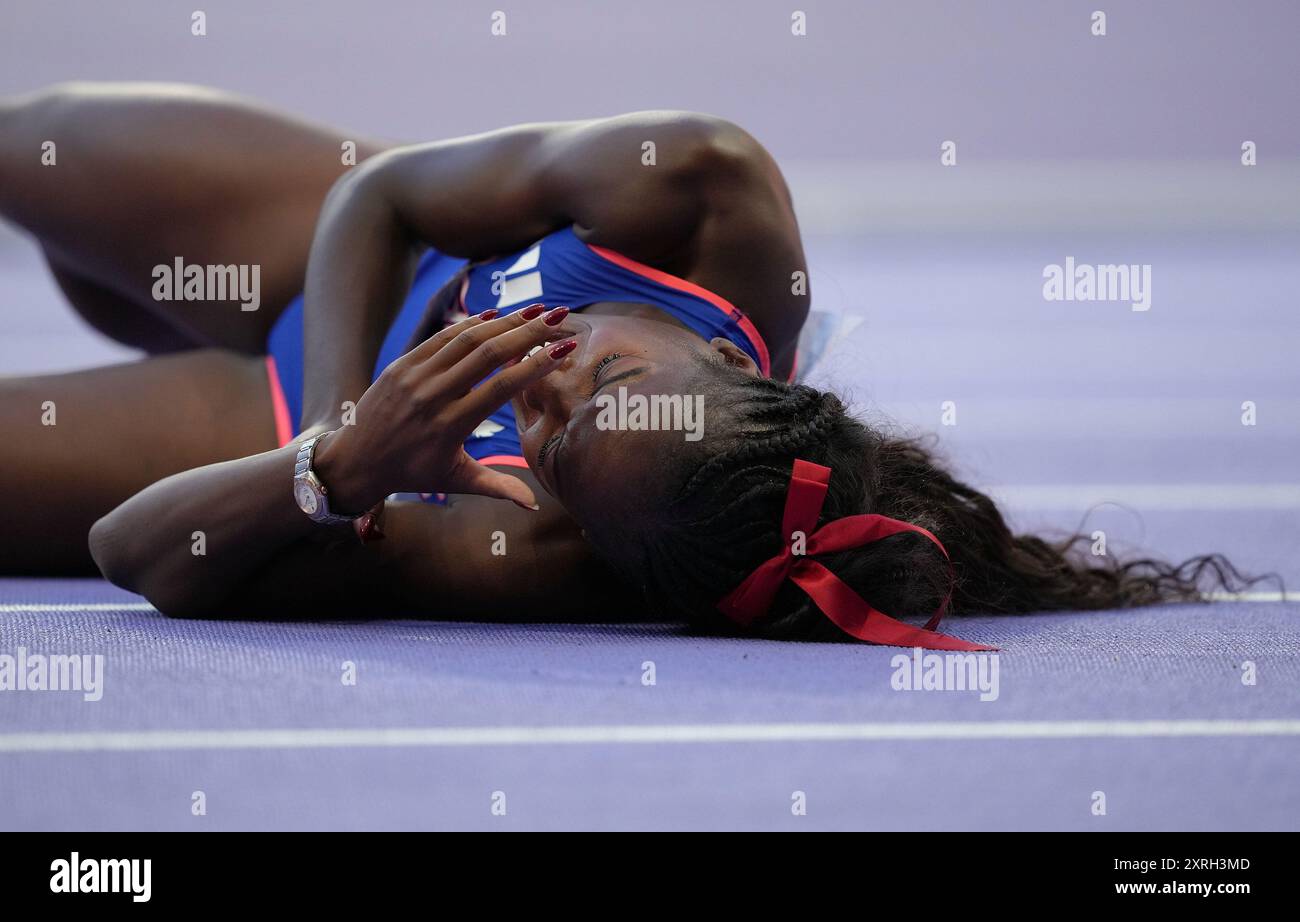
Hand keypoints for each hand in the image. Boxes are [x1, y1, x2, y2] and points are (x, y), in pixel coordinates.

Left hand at [314, 305, 576, 512]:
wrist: (356, 460)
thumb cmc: (414, 472)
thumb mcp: (456, 481)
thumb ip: (497, 488)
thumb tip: (533, 506)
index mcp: (451, 426)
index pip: (502, 388)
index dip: (536, 366)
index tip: (563, 349)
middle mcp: (433, 397)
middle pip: (488, 354)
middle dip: (528, 333)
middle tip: (558, 318)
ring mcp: (415, 376)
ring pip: (467, 338)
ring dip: (505, 321)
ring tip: (536, 311)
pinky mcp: (402, 364)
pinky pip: (442, 337)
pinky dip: (472, 323)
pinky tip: (498, 315)